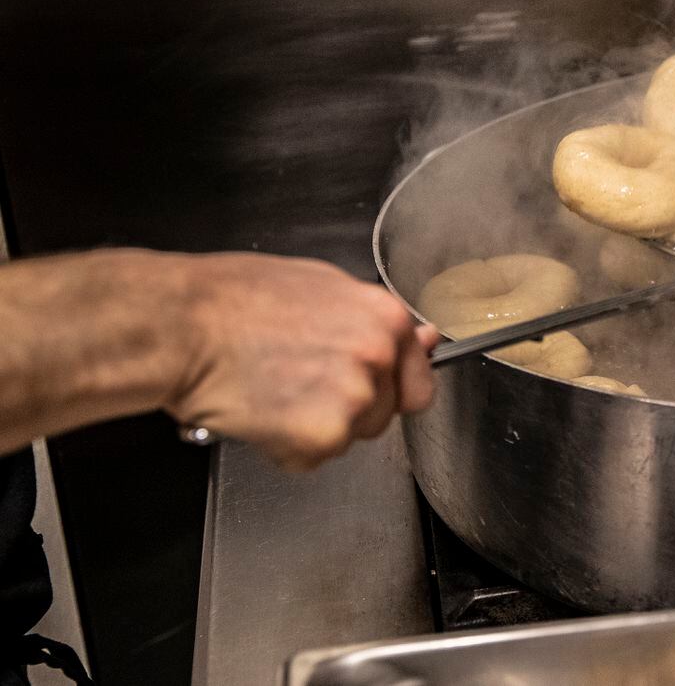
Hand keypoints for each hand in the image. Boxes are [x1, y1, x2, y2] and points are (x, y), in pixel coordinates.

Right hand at [166, 253, 437, 470]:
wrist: (182, 326)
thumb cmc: (233, 300)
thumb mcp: (321, 287)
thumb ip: (374, 321)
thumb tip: (422, 340)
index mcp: (385, 318)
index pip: (418, 379)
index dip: (388, 389)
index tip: (364, 389)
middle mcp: (378, 357)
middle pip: (381, 413)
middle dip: (347, 409)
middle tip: (296, 382)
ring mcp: (353, 398)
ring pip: (348, 437)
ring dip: (315, 428)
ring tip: (273, 393)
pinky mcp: (322, 435)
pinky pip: (313, 457)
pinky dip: (285, 448)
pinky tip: (260, 414)